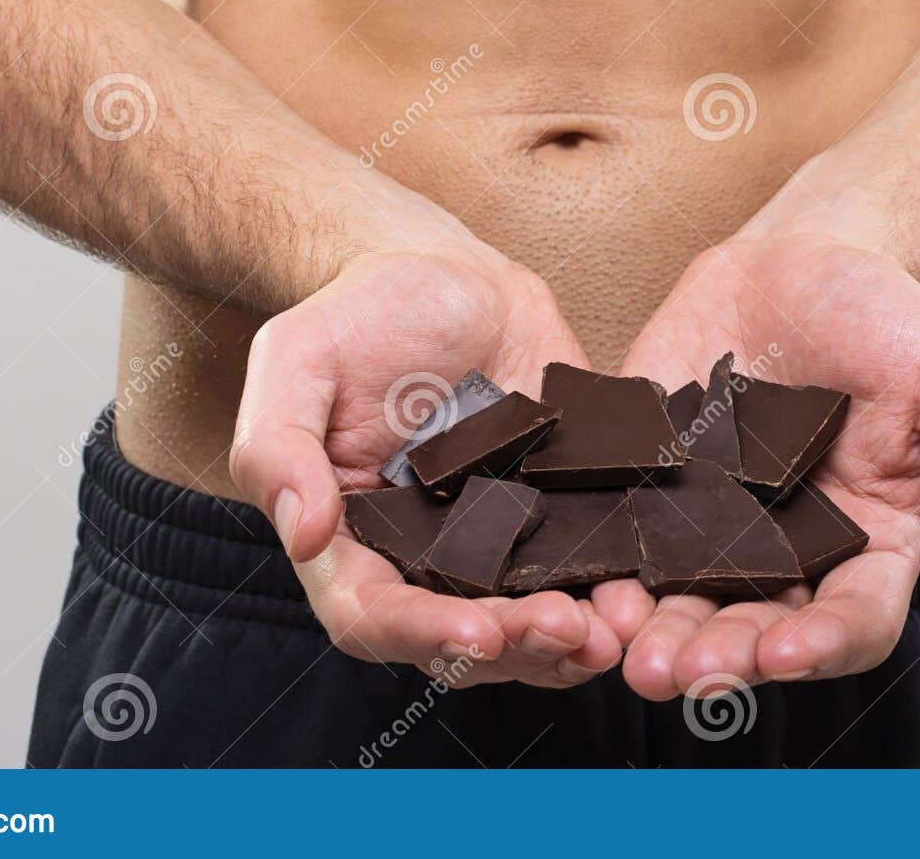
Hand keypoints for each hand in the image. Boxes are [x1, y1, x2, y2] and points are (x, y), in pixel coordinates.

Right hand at [231, 244, 621, 686]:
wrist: (446, 273)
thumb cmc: (357, 316)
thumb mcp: (294, 360)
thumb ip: (277, 447)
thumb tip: (305, 536)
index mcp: (352, 540)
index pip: (375, 617)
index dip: (425, 635)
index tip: (478, 634)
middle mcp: (425, 561)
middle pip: (466, 639)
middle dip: (519, 646)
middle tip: (569, 630)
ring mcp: (498, 544)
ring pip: (531, 623)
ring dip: (572, 643)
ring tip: (614, 630)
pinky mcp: (559, 514)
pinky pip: (587, 571)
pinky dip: (614, 594)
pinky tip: (643, 594)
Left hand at [604, 227, 919, 699]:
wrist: (804, 254)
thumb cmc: (890, 315)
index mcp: (869, 541)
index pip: (852, 618)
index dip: (818, 645)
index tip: (780, 653)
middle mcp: (788, 548)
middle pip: (754, 626)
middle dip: (715, 653)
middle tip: (674, 671)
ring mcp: (712, 520)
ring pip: (679, 595)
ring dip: (649, 627)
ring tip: (615, 639)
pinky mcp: (649, 480)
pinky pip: (620, 531)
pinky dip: (598, 558)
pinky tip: (573, 571)